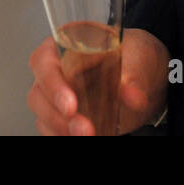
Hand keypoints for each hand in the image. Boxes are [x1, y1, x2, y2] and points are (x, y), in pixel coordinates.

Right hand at [27, 28, 170, 134]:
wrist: (144, 78)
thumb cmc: (133, 57)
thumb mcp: (138, 59)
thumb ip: (134, 77)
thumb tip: (134, 96)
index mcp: (66, 45)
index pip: (44, 60)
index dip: (52, 83)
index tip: (70, 104)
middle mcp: (55, 70)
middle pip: (39, 93)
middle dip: (57, 115)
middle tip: (83, 128)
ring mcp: (57, 96)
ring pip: (42, 115)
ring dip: (61, 129)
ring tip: (88, 136)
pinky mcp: (64, 118)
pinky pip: (53, 130)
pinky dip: (62, 137)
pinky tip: (82, 139)